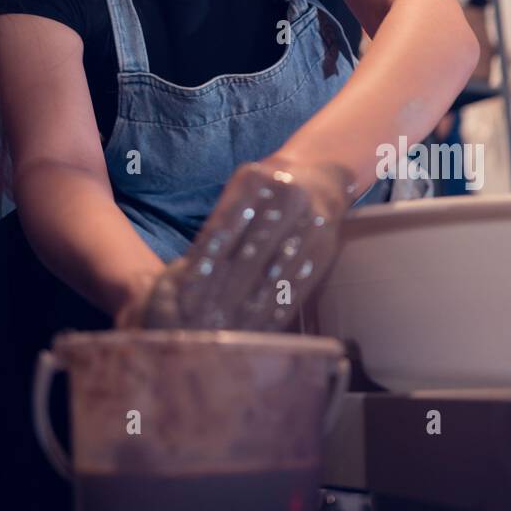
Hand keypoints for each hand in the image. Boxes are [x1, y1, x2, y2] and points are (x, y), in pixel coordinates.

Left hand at [118, 157, 354, 331]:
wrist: (318, 181)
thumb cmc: (263, 193)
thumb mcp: (238, 194)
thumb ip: (218, 226)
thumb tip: (190, 273)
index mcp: (256, 180)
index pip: (223, 230)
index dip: (204, 266)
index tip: (185, 297)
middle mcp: (288, 198)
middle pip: (249, 256)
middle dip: (223, 293)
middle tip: (201, 322)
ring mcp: (312, 223)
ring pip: (274, 275)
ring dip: (248, 308)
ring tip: (225, 331)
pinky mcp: (325, 249)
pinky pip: (297, 286)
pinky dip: (275, 310)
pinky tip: (257, 329)